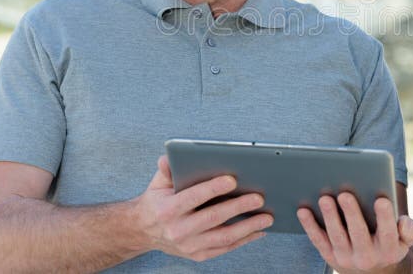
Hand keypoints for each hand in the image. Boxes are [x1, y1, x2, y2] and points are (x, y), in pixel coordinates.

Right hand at [135, 155, 272, 261]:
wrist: (144, 231)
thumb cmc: (157, 201)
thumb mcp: (158, 183)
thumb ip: (167, 170)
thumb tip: (168, 157)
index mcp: (168, 209)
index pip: (193, 197)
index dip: (213, 188)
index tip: (233, 179)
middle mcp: (178, 230)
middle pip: (213, 218)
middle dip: (238, 207)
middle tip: (259, 198)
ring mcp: (188, 246)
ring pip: (223, 237)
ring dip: (248, 227)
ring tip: (267, 217)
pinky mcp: (198, 255)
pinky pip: (225, 248)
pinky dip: (244, 240)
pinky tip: (259, 230)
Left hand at [297, 192, 412, 272]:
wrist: (372, 269)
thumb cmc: (388, 241)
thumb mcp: (405, 239)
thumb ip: (409, 229)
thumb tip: (403, 222)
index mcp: (389, 249)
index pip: (388, 233)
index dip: (385, 217)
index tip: (381, 199)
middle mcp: (368, 257)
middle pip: (359, 233)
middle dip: (352, 213)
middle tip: (345, 194)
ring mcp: (346, 258)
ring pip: (337, 237)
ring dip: (330, 217)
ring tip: (324, 197)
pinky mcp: (330, 256)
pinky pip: (318, 241)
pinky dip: (309, 226)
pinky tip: (303, 210)